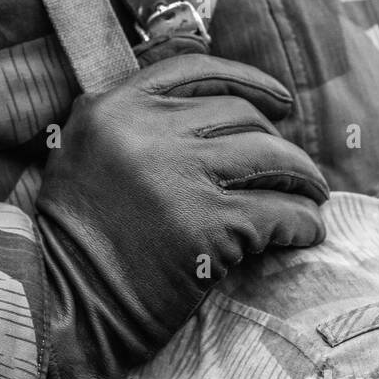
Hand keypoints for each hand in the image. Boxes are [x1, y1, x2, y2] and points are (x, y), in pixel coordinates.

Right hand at [36, 53, 329, 378]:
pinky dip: (302, 223)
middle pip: (241, 116)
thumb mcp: (86, 158)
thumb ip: (135, 126)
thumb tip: (215, 113)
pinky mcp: (207, 227)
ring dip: (304, 178)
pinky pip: (278, 213)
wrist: (63, 308)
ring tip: (314, 198)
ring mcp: (177, 176)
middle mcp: (145, 130)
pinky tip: (308, 233)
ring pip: (270, 157)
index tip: (281, 102)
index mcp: (113, 107)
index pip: (198, 70)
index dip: (250, 82)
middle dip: (281, 143)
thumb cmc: (78, 246)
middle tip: (301, 172)